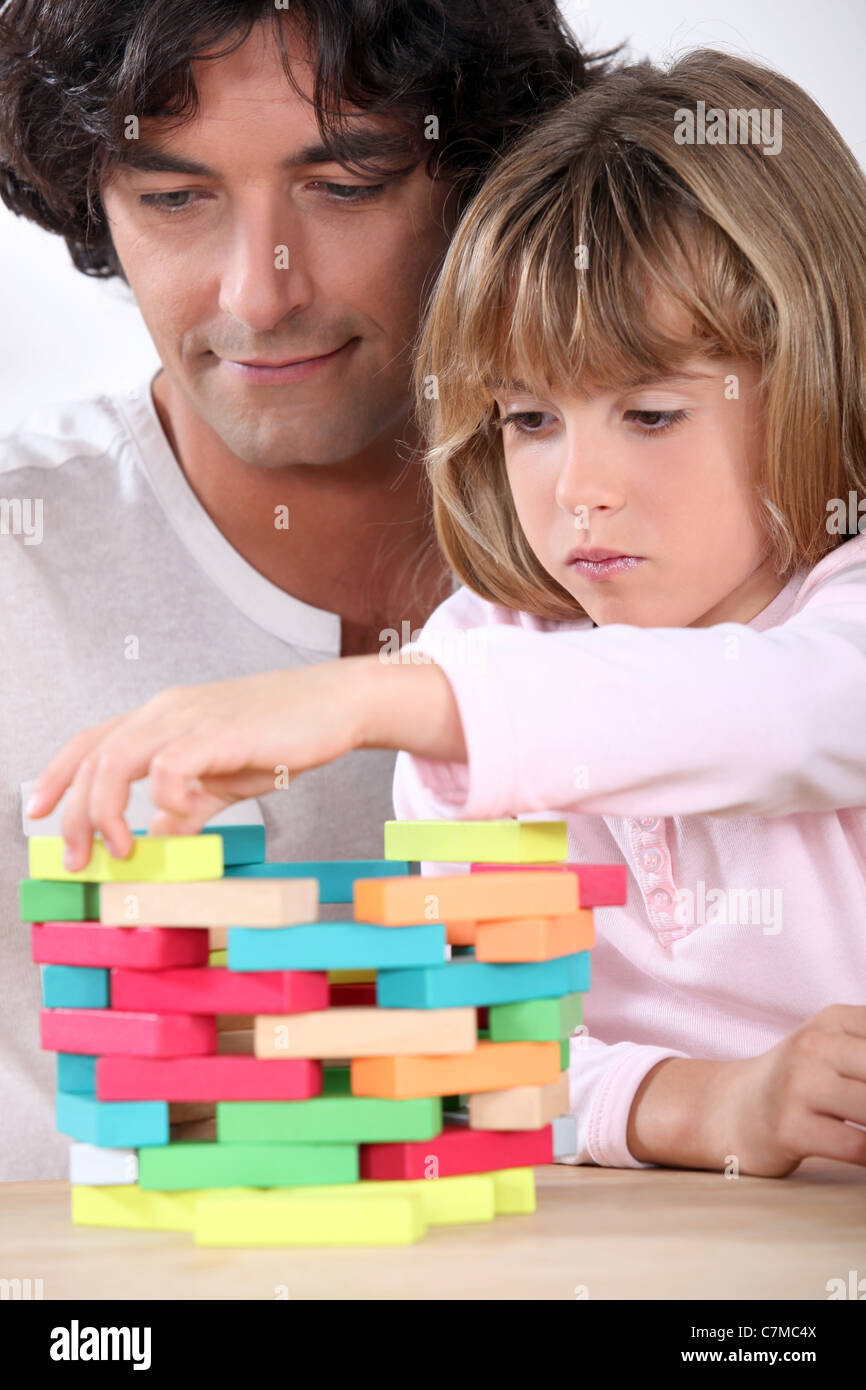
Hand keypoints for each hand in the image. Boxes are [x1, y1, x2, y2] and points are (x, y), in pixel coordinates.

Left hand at [25, 659, 377, 869]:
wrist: (337, 705)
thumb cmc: (284, 736)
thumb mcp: (224, 779)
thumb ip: (189, 807)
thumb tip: (160, 840)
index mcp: (162, 717)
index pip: (91, 741)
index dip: (58, 777)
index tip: (39, 814)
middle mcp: (166, 711)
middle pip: (94, 758)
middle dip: (75, 814)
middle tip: (79, 860)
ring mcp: (191, 718)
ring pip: (117, 760)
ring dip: (107, 812)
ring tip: (123, 849)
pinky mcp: (220, 733)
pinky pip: (169, 766)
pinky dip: (163, 798)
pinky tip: (181, 816)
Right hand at [627, 1004, 865, 1174]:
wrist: (720, 1111)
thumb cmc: (792, 1086)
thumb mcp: (834, 1050)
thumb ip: (865, 1054)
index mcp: (833, 1022)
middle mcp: (816, 1045)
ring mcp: (800, 1085)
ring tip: (865, 1126)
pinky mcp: (789, 1127)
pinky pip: (854, 1145)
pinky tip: (864, 1156)